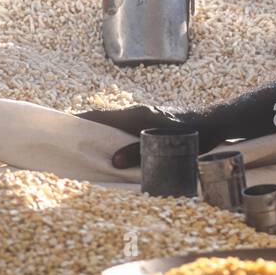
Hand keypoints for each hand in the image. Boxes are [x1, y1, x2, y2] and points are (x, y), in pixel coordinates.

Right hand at [76, 104, 224, 168]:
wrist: (214, 123)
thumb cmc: (192, 134)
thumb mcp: (165, 146)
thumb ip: (139, 152)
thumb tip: (112, 161)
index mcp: (136, 116)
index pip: (100, 117)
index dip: (80, 122)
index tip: (60, 129)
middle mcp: (136, 114)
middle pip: (104, 121)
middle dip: (86, 132)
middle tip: (67, 146)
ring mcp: (144, 118)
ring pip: (115, 127)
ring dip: (101, 138)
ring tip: (85, 153)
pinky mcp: (151, 125)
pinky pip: (126, 131)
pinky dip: (115, 140)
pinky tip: (114, 155)